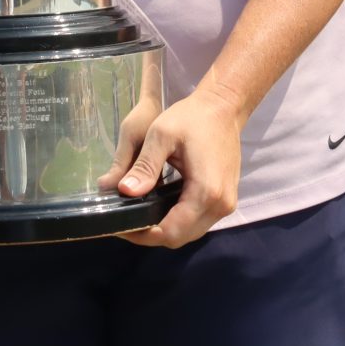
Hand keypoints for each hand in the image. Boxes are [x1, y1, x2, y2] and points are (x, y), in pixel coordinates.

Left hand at [114, 91, 242, 248]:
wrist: (223, 108)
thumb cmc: (191, 117)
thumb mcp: (161, 134)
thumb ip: (144, 165)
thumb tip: (125, 192)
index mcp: (206, 192)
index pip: (171, 232)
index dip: (142, 235)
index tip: (119, 226)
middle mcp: (220, 206)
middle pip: (179, 237)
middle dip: (149, 235)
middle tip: (123, 221)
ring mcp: (226, 205)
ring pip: (189, 233)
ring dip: (163, 229)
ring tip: (136, 215)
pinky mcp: (224, 201)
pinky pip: (197, 222)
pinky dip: (176, 221)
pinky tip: (157, 208)